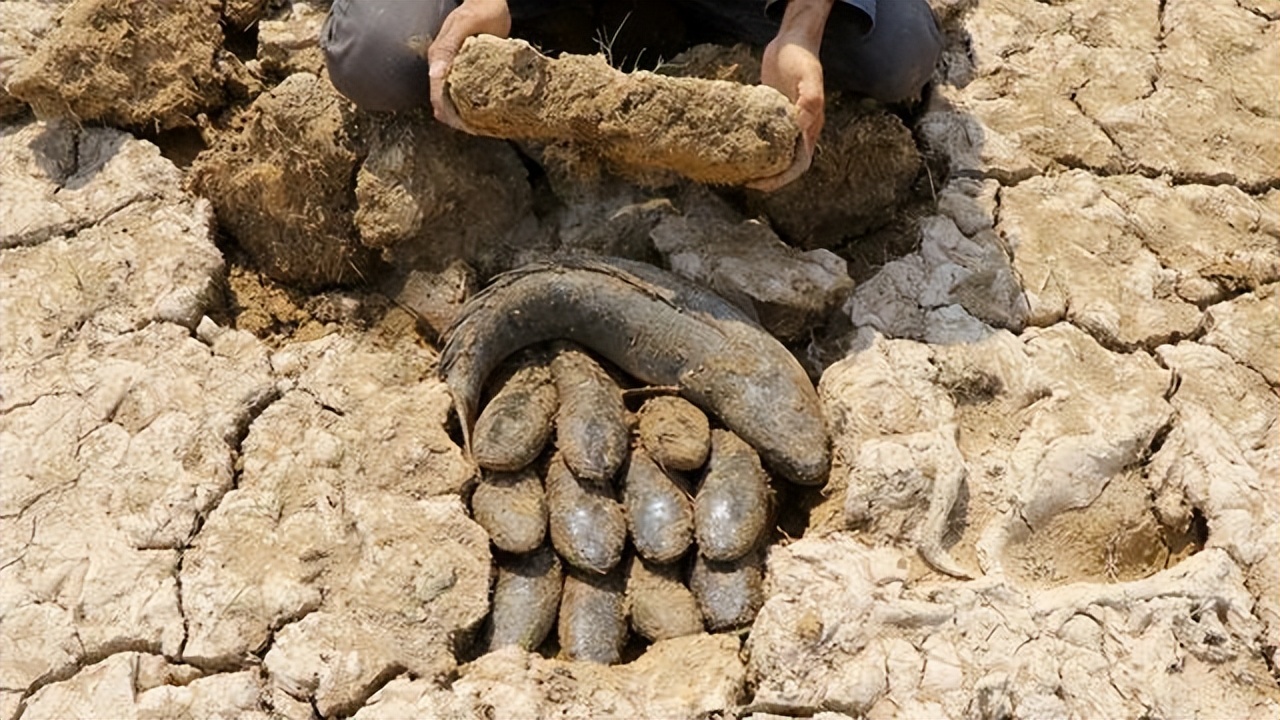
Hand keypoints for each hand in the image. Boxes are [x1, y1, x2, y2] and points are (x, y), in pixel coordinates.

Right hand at [427, 0, 511, 129]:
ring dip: (463, 114)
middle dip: (455, 118)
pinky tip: (484, 113)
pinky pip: (467, 91)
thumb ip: (448, 47)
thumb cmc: (480, 12)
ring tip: (479, 127)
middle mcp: (444, 66)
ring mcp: (455, 69)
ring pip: (454, 98)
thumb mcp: (464, 26)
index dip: (446, 112)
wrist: (491, 3)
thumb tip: (434, 75)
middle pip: (444, 100)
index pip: (437, 92)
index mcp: (439, 58)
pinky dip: (472, 104)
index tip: (461, 126)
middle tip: (474, 131)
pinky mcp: (468, 70)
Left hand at [749, 0, 832, 191]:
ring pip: (775, 152)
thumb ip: (808, 104)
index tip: (762, 184)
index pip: (800, 164)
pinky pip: (764, 136)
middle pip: (787, 164)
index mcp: (811, 126)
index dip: (782, 178)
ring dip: (761, 165)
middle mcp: (800, 129)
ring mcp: (785, 122)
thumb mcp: (808, 79)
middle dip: (769, 178)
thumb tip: (800, 130)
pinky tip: (737, 147)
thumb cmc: (802, 58)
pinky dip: (753, 145)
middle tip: (746, 182)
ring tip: (740, 171)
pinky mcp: (771, 113)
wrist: (793, 39)